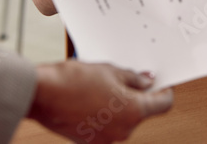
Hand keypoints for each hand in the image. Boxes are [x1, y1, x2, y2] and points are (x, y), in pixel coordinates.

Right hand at [28, 62, 172, 142]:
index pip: (163, 104)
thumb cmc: (72, 81)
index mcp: (134, 112)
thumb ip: (133, 78)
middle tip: (125, 78)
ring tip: (102, 86)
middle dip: (136, 95)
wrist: (42, 94)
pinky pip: (106, 127)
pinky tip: (91, 99)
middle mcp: (123, 131)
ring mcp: (106, 139)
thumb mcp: (109, 70)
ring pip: (123, 120)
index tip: (162, 83)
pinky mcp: (90, 142)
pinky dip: (104, 114)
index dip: (164, 90)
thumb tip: (146, 82)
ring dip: (118, 105)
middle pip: (141, 112)